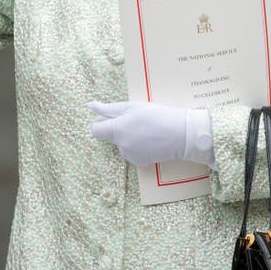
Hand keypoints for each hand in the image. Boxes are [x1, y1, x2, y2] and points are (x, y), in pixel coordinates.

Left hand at [89, 101, 214, 167]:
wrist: (180, 133)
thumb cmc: (156, 115)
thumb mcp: (132, 107)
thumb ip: (108, 109)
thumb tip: (90, 106)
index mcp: (117, 130)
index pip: (95, 130)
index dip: (100, 123)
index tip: (110, 118)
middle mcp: (121, 146)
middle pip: (109, 137)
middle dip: (116, 129)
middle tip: (134, 120)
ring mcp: (130, 156)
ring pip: (121, 144)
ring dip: (127, 137)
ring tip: (145, 129)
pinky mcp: (139, 162)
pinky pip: (131, 152)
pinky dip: (136, 146)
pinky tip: (149, 140)